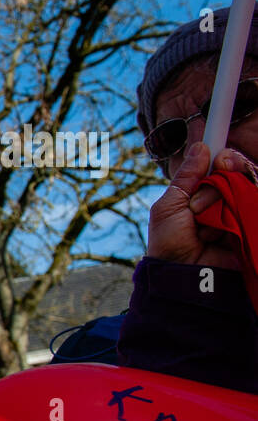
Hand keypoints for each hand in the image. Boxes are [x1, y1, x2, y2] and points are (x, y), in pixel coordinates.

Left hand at [146, 143, 255, 268]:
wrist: (182, 273)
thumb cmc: (170, 242)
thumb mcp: (169, 206)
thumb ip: (187, 177)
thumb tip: (201, 147)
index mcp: (201, 192)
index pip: (222, 166)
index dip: (224, 158)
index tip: (220, 157)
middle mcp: (223, 200)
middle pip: (236, 174)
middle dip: (214, 188)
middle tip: (196, 206)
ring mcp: (237, 213)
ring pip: (243, 189)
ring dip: (217, 208)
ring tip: (202, 229)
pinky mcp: (249, 226)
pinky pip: (251, 205)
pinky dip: (233, 218)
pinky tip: (218, 234)